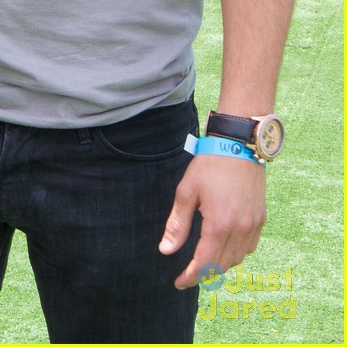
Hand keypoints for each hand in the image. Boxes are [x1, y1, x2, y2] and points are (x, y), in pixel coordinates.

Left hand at [159, 154, 266, 287]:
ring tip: (204, 260)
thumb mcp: (186, 191)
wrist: (239, 144)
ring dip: (220, 264)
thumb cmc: (209, 164)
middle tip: (188, 272)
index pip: (204, 264)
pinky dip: (236, 253)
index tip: (179, 282)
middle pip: (222, 265)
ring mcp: (253, 225)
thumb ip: (177, 224)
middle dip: (204, 273)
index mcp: (219, 225)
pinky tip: (224, 245)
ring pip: (237, 259)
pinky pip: (250, 247)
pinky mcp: (261, 219)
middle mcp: (240, 230)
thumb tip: (166, 250)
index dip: (190, 277)